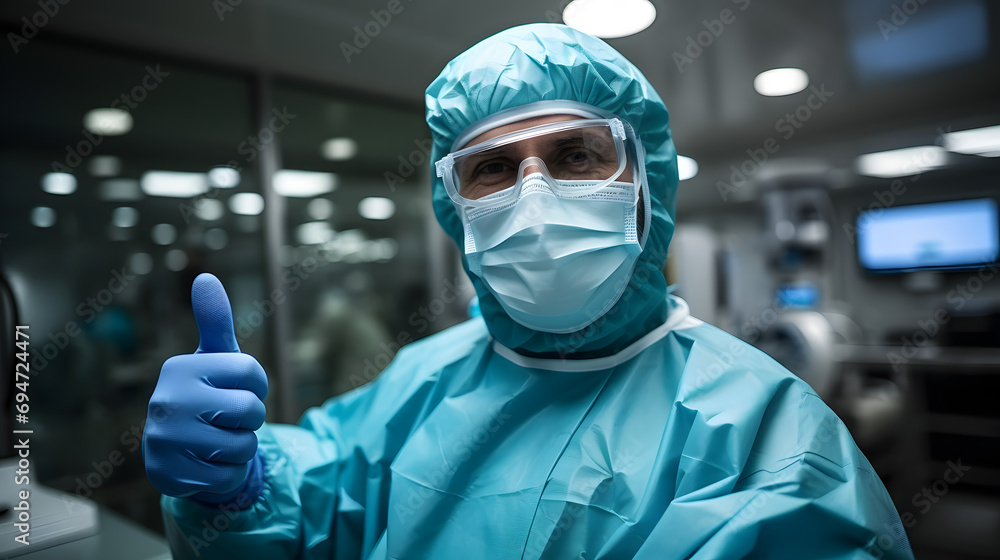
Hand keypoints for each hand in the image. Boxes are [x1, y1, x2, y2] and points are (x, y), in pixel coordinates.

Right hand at [143, 273, 267, 502]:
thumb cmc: (207, 396)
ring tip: (219, 441)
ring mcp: (164, 440)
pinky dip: (230, 474)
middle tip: (228, 419)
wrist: (179, 452)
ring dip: (242, 447)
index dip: (259, 384)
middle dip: (251, 419)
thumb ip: (215, 321)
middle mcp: (165, 401)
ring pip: (243, 446)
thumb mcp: (215, 359)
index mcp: (180, 368)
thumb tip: (206, 278)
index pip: (252, 372)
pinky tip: (209, 464)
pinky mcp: (169, 475)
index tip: (242, 388)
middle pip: (250, 410)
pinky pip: (230, 476)